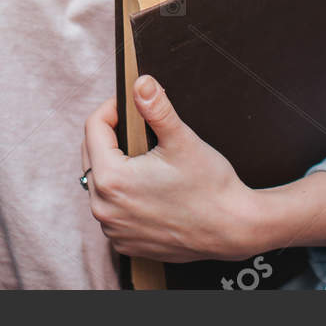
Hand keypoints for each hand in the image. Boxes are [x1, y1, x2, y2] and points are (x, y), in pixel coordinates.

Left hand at [81, 75, 258, 263]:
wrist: (234, 230)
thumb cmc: (211, 187)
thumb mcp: (182, 140)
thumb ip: (156, 108)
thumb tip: (141, 83)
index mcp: (112, 179)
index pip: (93, 128)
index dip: (112, 109)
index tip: (129, 103)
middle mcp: (104, 208)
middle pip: (91, 155)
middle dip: (110, 136)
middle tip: (138, 126)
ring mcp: (114, 229)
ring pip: (99, 183)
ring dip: (113, 165)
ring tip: (141, 155)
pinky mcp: (124, 243)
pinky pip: (111, 209)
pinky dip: (121, 194)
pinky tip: (144, 186)